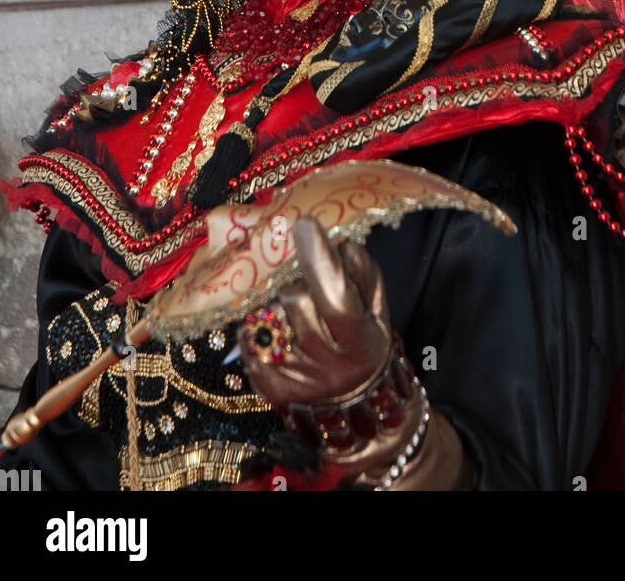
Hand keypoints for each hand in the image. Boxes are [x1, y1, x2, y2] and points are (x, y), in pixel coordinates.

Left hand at [238, 215, 390, 413]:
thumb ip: (361, 272)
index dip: (319, 260)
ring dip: (275, 304)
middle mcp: (329, 368)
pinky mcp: (270, 389)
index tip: (305, 223)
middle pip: (295, 301)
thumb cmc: (363, 338)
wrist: (354, 400)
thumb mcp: (376, 305)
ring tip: (290, 311)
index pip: (335, 298)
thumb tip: (338, 244)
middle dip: (296, 282)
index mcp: (362, 343)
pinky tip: (275, 330)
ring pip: (268, 319)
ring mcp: (297, 382)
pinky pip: (249, 342)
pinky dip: (258, 328)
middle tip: (303, 284)